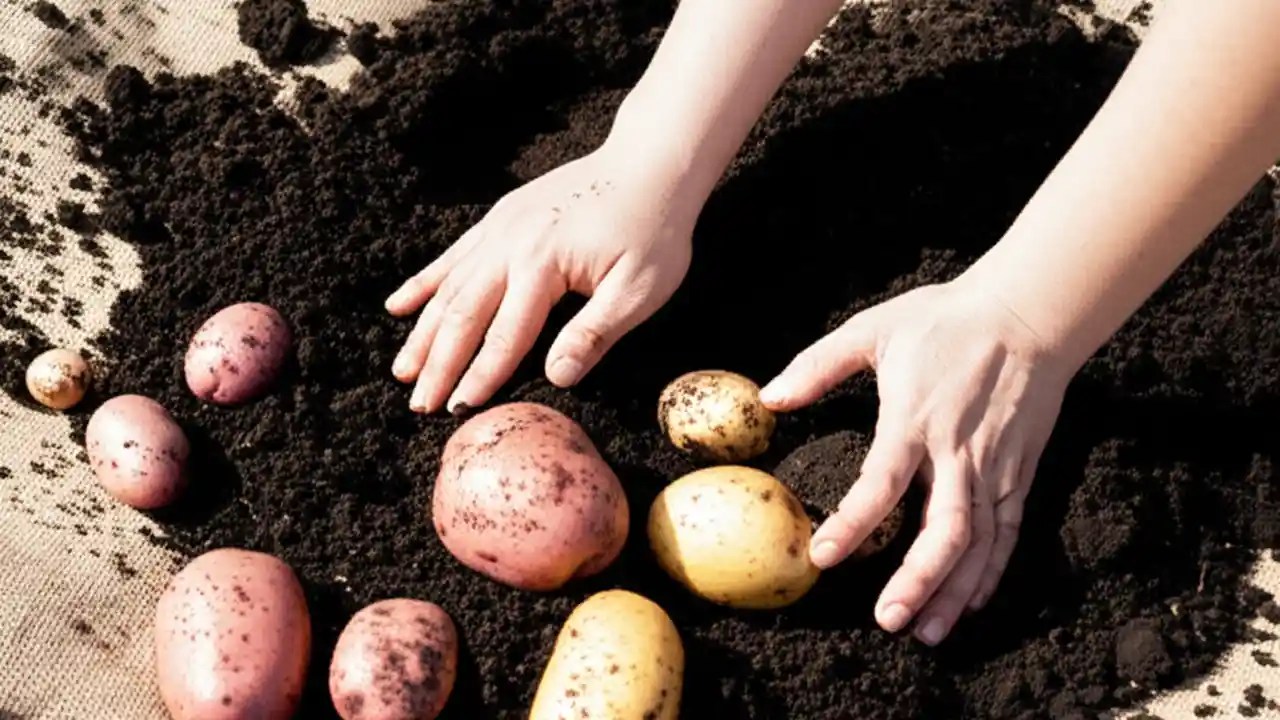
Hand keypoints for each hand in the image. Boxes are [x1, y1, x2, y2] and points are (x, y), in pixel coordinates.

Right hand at [386, 142, 696, 413]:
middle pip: (464, 314)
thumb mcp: (640, 289)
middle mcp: (510, 244)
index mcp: (543, 265)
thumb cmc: (654, 228)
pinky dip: (424, 283)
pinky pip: (453, 256)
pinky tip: (398, 306)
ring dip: (423, 332)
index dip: (480, 377)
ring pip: (450, 287)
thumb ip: (595, 333)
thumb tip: (557, 378)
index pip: (504, 336)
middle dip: (438, 364)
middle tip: (418, 404)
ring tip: (402, 371)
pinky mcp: (502, 216)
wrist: (651, 162)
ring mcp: (501, 227)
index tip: (457, 411)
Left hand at [759, 278, 1072, 645]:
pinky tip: (970, 603)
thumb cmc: (943, 320)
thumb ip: (817, 365)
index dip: (853, 523)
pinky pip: (1008, 531)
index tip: (823, 556)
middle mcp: (957, 451)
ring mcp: (994, 466)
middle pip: (943, 529)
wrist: (1028, 312)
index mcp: (914, 418)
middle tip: (888, 619)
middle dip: (917, 580)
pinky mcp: (1019, 471)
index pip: (882, 481)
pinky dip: (991, 571)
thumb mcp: (872, 329)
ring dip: (953, 590)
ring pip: (979, 542)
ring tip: (926, 632)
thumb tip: (768, 397)